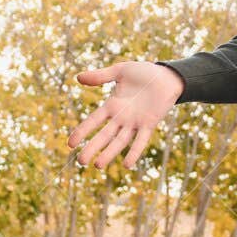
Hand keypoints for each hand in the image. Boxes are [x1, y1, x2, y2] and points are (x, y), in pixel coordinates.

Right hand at [67, 61, 184, 168]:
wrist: (167, 75)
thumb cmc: (144, 72)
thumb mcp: (120, 71)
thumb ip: (100, 76)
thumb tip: (77, 78)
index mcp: (112, 105)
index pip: (93, 121)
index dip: (82, 132)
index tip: (70, 144)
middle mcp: (121, 117)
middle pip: (104, 135)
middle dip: (92, 148)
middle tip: (81, 161)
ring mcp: (135, 122)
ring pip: (119, 141)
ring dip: (109, 153)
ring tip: (98, 165)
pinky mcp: (149, 124)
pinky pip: (141, 140)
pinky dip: (134, 152)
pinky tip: (127, 164)